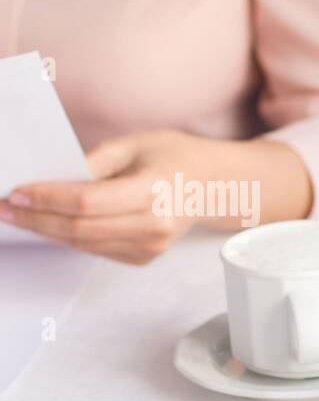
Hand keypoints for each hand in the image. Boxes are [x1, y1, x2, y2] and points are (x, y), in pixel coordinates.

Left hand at [0, 129, 310, 264]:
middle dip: (36, 219)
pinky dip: (69, 237)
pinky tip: (52, 223)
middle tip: (5, 208)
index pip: (88, 202)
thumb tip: (49, 177)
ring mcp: (151, 246)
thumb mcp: (135, 144)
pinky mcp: (145, 256)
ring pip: (84, 244)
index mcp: (154, 192)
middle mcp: (155, 225)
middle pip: (81, 229)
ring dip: (46, 230)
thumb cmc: (176, 159)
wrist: (214, 187)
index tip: (15, 192)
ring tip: (19, 215)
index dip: (46, 199)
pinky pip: (97, 250)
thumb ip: (93, 160)